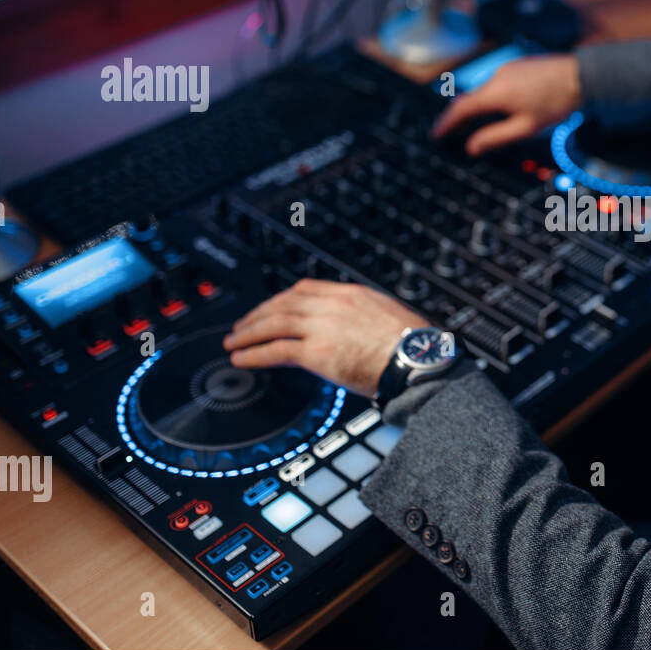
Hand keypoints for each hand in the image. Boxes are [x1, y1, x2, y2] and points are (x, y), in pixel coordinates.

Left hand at [222, 279, 429, 396]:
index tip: (269, 308)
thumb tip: (355, 330)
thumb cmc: (412, 346)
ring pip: (274, 323)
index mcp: (350, 294)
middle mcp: (332, 306)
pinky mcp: (316, 352)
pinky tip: (242, 359)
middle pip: (283, 303)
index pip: (305, 289)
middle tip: (241, 325)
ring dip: (249, 333)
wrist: (417, 360)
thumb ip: (364, 317)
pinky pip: (276, 350)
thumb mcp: (387, 317)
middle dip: (258, 314)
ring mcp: (322, 327)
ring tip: (233, 343)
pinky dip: (254, 354)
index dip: (281, 299)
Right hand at [431, 53, 581, 155]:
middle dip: (460, 117)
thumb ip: (495, 137)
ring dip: (480, 107)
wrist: (582, 76)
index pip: (460, 109)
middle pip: (471, 99)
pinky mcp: (517, 64)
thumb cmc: (556, 103)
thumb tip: (471, 146)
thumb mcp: (525, 127)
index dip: (445, 122)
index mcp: (496, 93)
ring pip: (485, 91)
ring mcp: (507, 68)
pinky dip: (493, 96)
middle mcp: (496, 76)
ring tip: (478, 125)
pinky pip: (497, 83)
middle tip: (452, 133)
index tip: (436, 133)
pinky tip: (502, 108)